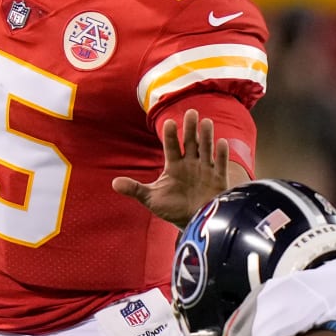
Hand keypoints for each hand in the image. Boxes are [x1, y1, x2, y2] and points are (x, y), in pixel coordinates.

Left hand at [113, 109, 230, 226]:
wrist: (193, 223)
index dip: (171, 135)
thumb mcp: (151, 198)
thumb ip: (135, 189)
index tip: (169, 123)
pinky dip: (221, 154)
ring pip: (206, 149)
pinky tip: (221, 142)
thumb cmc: (173, 208)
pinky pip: (221, 164)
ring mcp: (205, 170)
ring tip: (206, 122)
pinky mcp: (218, 179)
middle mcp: (190, 163)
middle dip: (190, 129)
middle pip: (191, 142)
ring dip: (206, 136)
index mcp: (174, 165)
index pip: (172, 147)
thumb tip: (114, 183)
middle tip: (191, 113)